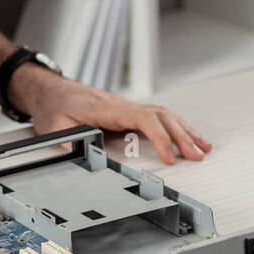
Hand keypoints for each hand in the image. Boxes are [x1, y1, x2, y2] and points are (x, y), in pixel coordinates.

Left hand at [11, 65, 211, 164]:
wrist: (51, 90)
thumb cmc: (54, 107)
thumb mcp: (54, 128)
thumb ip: (69, 146)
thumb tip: (85, 163)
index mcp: (108, 108)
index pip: (143, 119)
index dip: (160, 137)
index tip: (169, 157)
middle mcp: (122, 105)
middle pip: (160, 116)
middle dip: (181, 137)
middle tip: (196, 157)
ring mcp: (127, 107)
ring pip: (163, 115)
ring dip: (184, 131)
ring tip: (203, 148)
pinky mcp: (127, 112)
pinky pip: (157, 117)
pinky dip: (176, 127)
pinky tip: (188, 138)